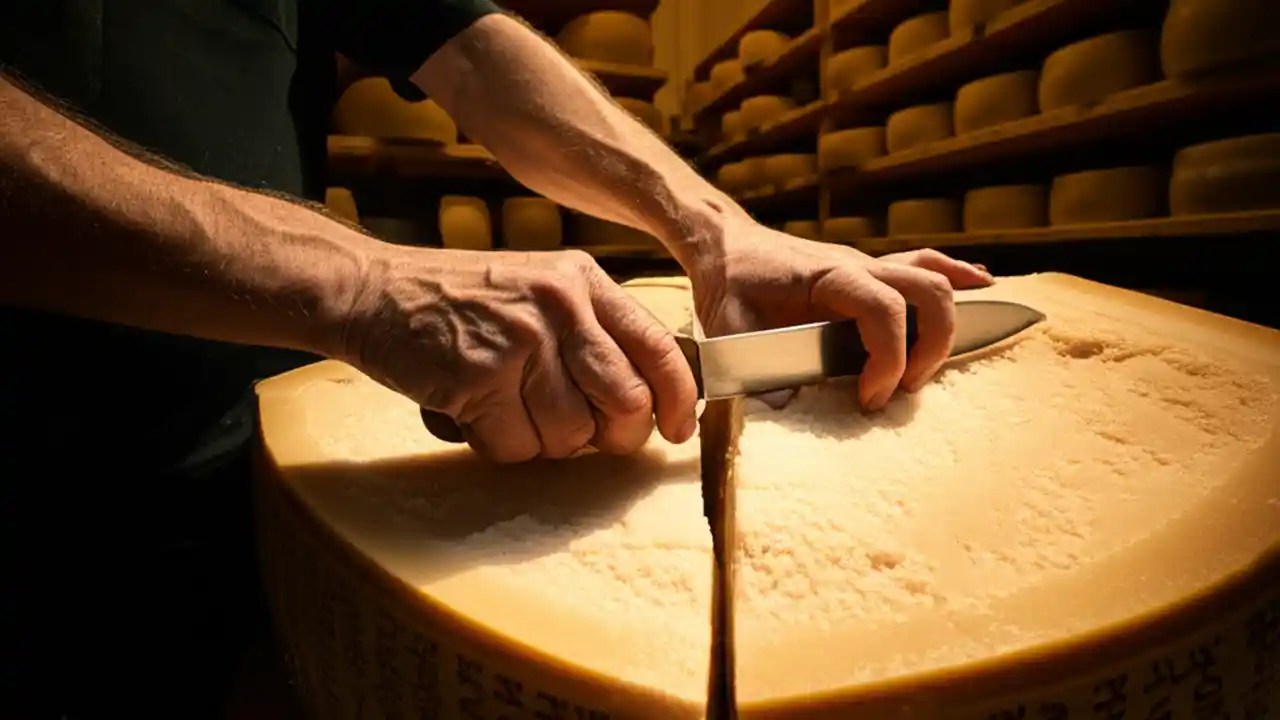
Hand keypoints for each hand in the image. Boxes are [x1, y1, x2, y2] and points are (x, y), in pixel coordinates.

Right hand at [342, 247, 698, 461]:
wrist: (371, 290)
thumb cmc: (459, 301)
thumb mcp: (538, 290)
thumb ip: (590, 332)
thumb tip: (643, 402)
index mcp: (583, 281)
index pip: (659, 348)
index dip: (678, 401)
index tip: (677, 430)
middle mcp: (560, 304)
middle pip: (625, 402)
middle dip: (610, 438)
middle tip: (581, 438)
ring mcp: (520, 340)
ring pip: (569, 436)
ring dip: (542, 444)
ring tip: (509, 411)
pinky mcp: (478, 376)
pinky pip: (515, 447)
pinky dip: (498, 446)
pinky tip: (474, 413)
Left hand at [689, 218, 993, 410]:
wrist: (728, 247)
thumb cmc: (729, 285)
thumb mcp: (729, 327)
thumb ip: (753, 366)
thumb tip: (785, 406)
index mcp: (829, 276)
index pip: (884, 309)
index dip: (888, 357)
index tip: (869, 398)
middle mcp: (859, 265)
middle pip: (928, 291)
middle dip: (932, 346)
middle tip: (904, 390)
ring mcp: (870, 266)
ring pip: (934, 278)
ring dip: (948, 322)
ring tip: (943, 364)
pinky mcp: (873, 273)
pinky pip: (926, 267)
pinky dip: (957, 278)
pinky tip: (983, 287)